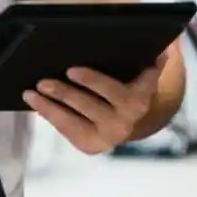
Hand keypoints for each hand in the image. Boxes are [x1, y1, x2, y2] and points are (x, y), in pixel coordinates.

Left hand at [22, 52, 166, 154]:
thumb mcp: (139, 75)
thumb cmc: (125, 86)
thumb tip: (163, 51)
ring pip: (75, 119)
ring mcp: (108, 135)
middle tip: (45, 80)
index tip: (71, 70)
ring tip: (35, 89)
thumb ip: (149, 64)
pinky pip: (66, 128)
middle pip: (93, 105)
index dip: (95, 80)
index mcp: (141, 97)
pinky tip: (33, 100)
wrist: (123, 120)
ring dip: (53, 103)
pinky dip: (48, 113)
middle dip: (68, 92)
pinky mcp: (91, 145)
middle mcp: (127, 120)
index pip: (115, 90)